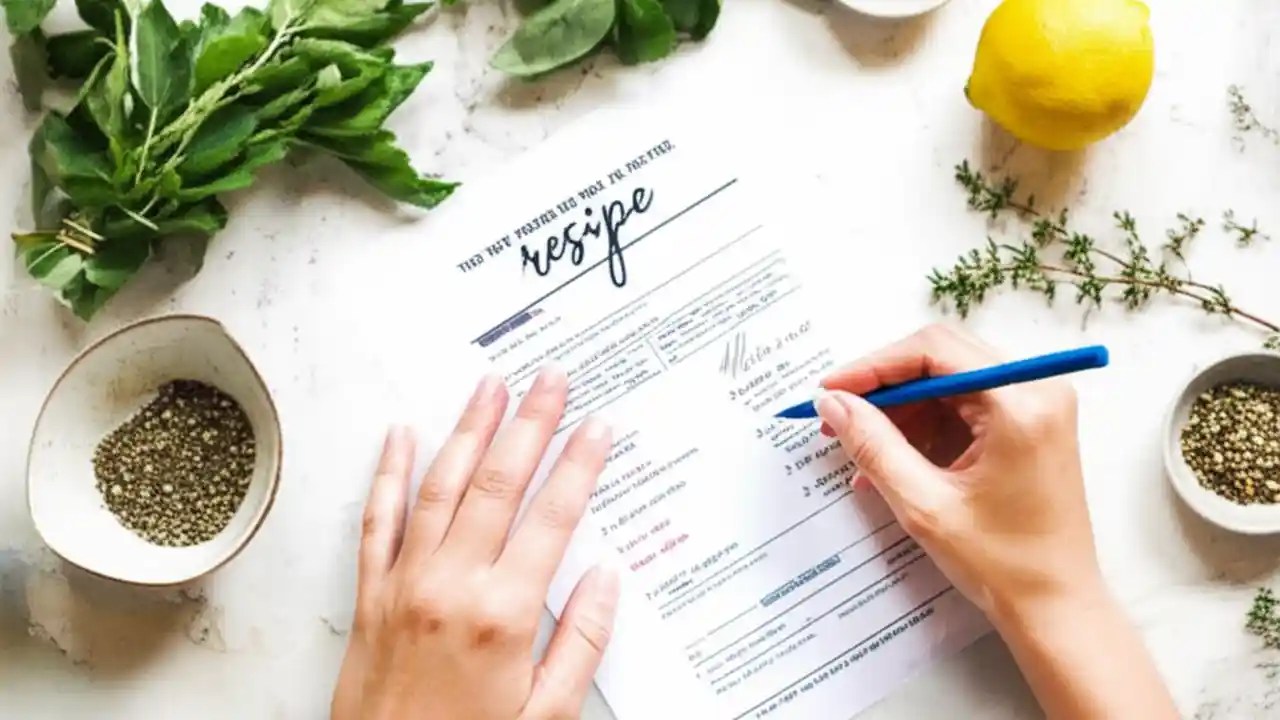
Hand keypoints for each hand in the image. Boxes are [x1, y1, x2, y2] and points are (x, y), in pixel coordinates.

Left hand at [332, 368, 618, 719]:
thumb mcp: (547, 716)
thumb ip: (581, 644)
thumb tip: (606, 580)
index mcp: (502, 614)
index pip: (553, 517)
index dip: (580, 465)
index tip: (598, 427)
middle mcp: (451, 585)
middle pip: (498, 483)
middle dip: (530, 423)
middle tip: (551, 379)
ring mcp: (406, 584)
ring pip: (440, 485)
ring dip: (469, 429)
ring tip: (491, 386)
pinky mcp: (371, 595)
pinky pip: (379, 519)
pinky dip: (390, 472)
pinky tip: (402, 435)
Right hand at [817, 325, 1176, 718]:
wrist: (1055, 606)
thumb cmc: (1004, 564)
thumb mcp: (923, 504)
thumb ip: (873, 445)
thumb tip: (833, 403)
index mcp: (1020, 404)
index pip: (934, 351)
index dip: (874, 365)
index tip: (832, 388)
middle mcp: (1037, 391)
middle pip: (941, 357)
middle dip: (884, 385)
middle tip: (839, 413)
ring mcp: (1036, 406)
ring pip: (948, 380)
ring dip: (901, 408)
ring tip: (859, 445)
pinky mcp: (1029, 424)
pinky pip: (964, 405)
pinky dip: (924, 425)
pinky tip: (891, 458)